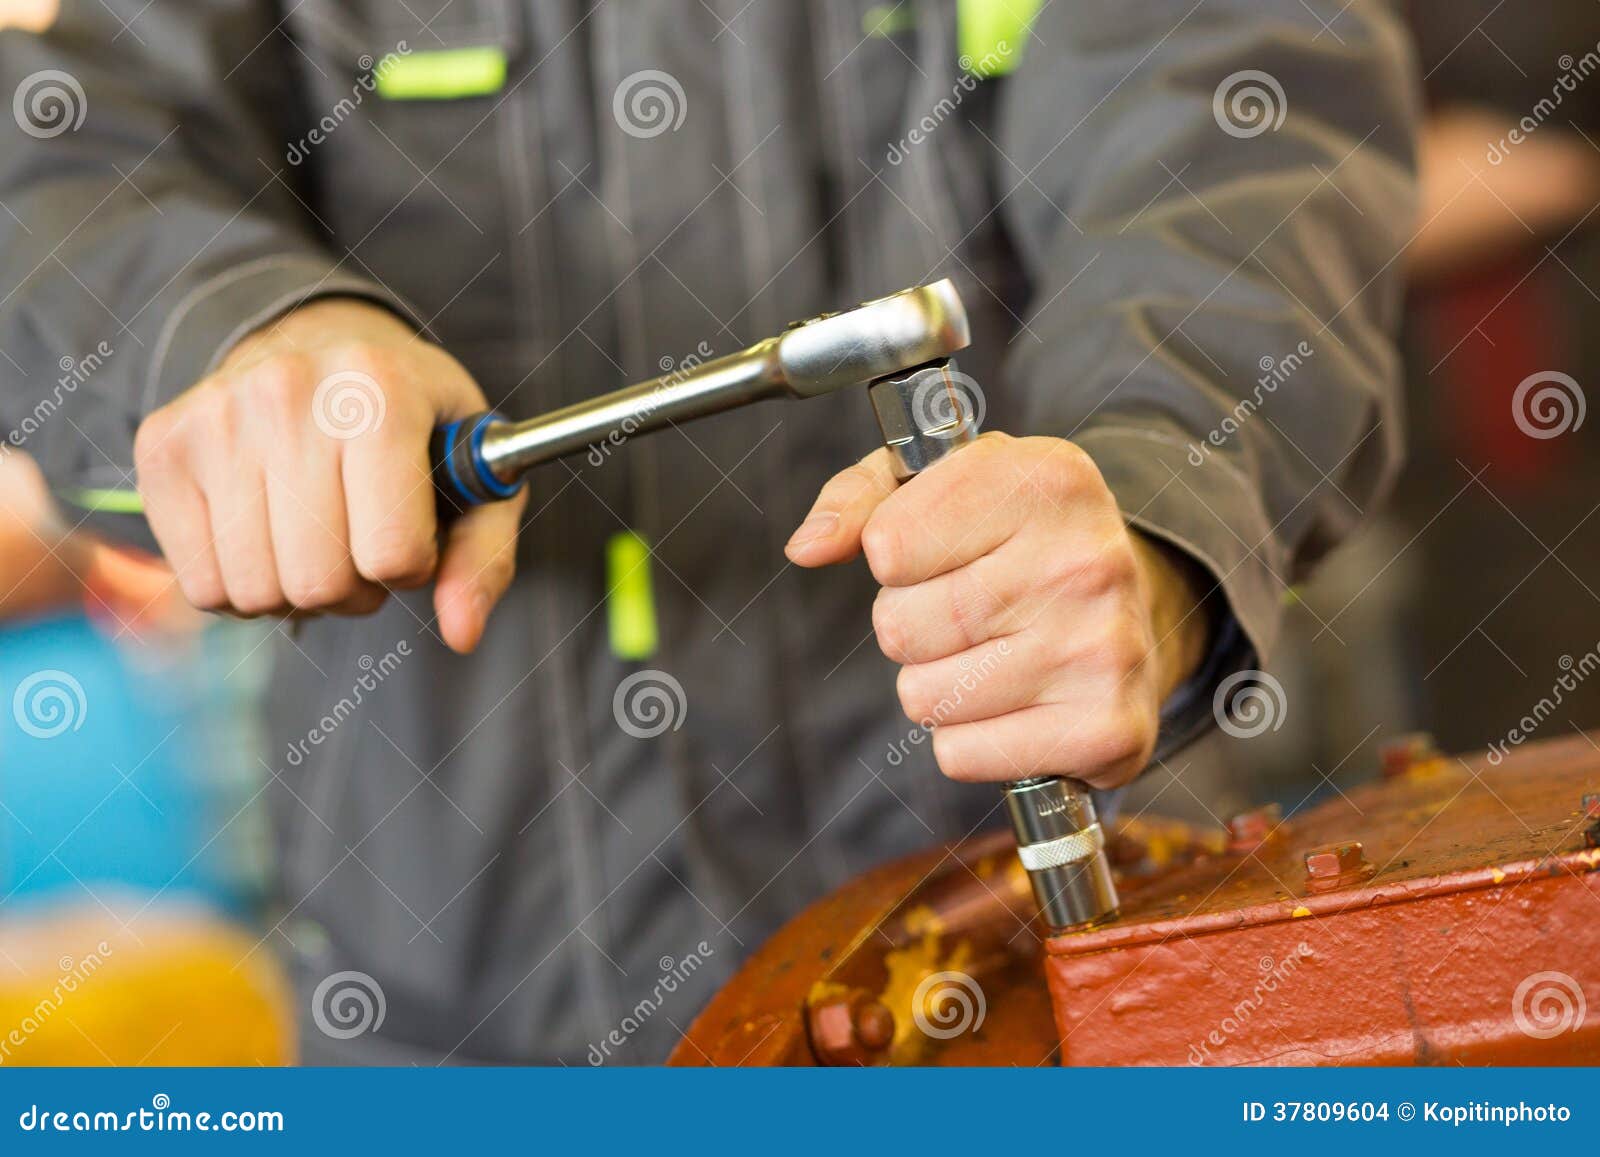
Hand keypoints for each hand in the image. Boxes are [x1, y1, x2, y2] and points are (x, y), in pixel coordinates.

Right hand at [134, 298, 524, 651]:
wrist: (321, 345)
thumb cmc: (413, 424)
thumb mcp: (474, 477)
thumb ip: (483, 557)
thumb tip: (462, 634)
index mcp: (381, 391)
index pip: (392, 554)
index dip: (412, 569)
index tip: (411, 536)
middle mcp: (288, 390)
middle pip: (318, 582)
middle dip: (353, 590)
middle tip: (361, 546)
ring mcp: (216, 416)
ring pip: (255, 592)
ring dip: (296, 593)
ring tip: (316, 539)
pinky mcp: (162, 445)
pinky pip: (202, 585)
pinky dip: (241, 587)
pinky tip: (266, 536)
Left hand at [785, 432, 1210, 788]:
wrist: (1138, 609)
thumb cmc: (1018, 539)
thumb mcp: (944, 486)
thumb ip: (861, 500)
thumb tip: (807, 545)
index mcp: (1046, 478)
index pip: (886, 545)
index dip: (894, 557)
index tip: (938, 551)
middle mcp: (1086, 558)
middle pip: (899, 627)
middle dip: (911, 627)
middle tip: (970, 612)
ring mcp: (1105, 648)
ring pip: (925, 697)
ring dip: (940, 687)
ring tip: (997, 655)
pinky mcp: (1109, 730)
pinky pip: (962, 754)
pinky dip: (974, 742)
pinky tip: (1019, 704)